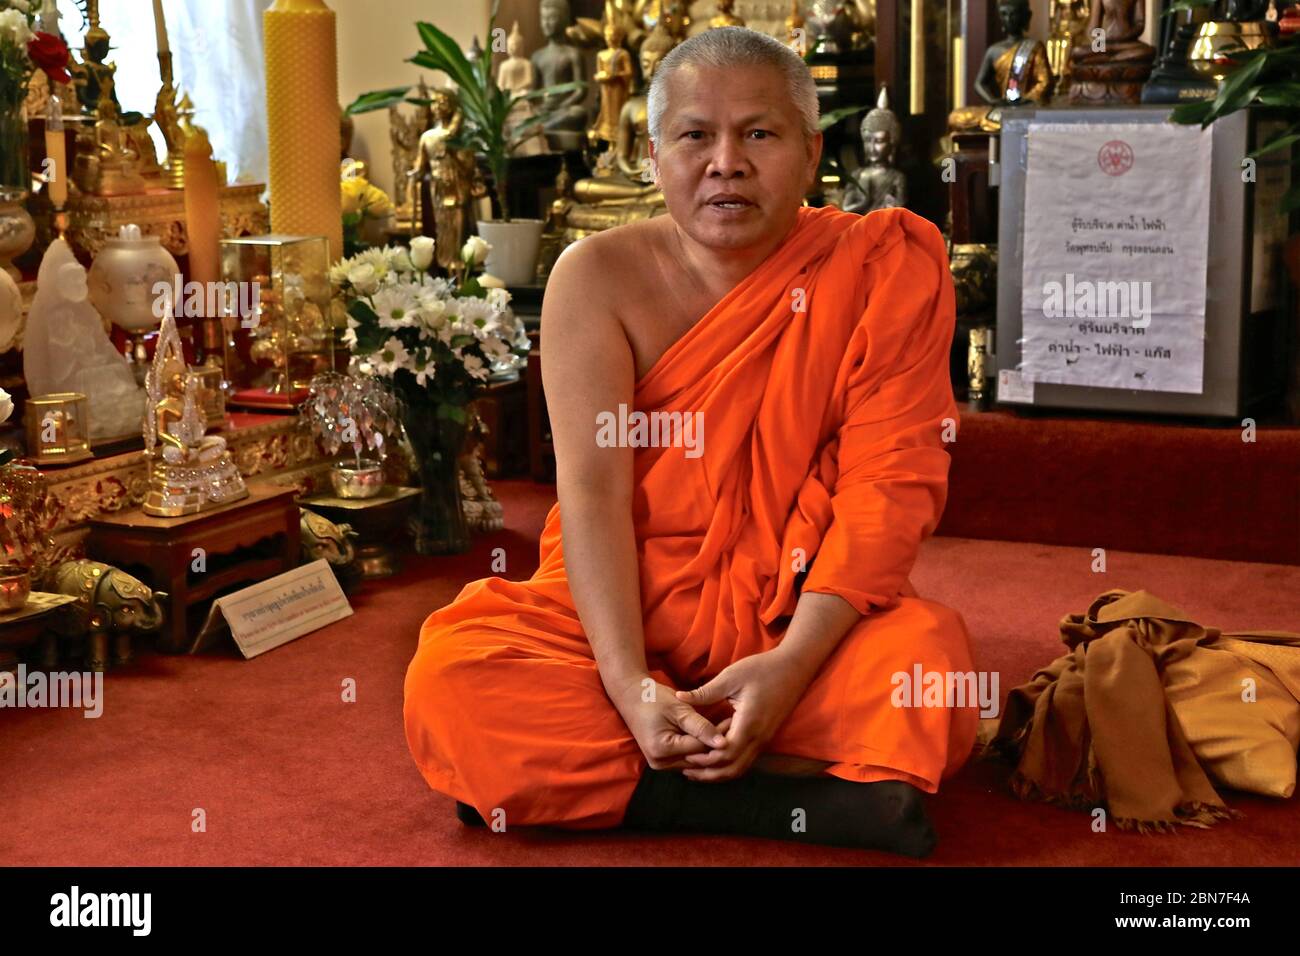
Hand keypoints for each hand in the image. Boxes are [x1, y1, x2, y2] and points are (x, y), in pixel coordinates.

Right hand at [608, 674, 729, 770]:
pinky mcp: (663, 761)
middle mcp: (660, 762)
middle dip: (714, 743)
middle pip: (697, 758)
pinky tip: (709, 735)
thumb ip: (701, 727)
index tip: (733, 721)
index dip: (718, 736)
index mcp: (662, 749)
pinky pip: (686, 757)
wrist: (631, 696)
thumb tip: (724, 743)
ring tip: (724, 729)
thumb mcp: (679, 709)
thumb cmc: (653, 698)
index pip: (699, 749)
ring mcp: (660, 764)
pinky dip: (697, 747)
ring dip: (707, 746)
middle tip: (732, 725)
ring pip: (694, 760)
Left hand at [674, 648, 810, 781]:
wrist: (794, 668)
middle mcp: (759, 737)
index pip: (726, 753)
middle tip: (687, 770)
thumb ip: (705, 692)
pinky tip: (715, 758)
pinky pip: (747, 759)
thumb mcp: (731, 677)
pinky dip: (730, 764)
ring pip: (741, 767)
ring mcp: (764, 739)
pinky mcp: (766, 737)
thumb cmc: (762, 669)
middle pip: (733, 768)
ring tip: (698, 770)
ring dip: (719, 772)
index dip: (705, 759)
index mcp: (749, 723)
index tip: (686, 756)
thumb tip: (679, 697)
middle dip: (709, 773)